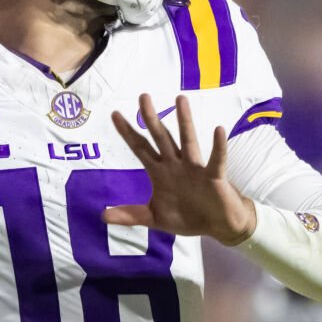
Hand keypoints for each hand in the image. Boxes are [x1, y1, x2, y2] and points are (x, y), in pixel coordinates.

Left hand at [108, 94, 256, 243]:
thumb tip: (102, 216)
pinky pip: (216, 160)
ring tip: (180, 99)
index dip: (128, 132)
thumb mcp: (155, 217)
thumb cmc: (187, 217)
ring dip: (184, 121)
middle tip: (143, 96)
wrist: (217, 225)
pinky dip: (218, 146)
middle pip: (161, 137)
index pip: (140, 148)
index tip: (115, 114)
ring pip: (188, 141)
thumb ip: (131, 215)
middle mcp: (176, 165)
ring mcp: (195, 168)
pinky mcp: (214, 176)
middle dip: (151, 118)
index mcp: (160, 172)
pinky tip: (218, 130)